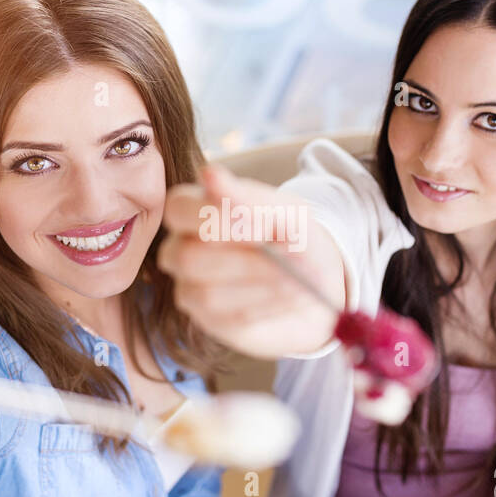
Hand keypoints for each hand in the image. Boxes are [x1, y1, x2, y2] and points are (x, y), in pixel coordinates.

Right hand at [157, 164, 340, 357]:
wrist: (317, 281)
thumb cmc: (293, 236)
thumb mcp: (285, 212)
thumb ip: (247, 198)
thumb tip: (209, 175)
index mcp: (195, 210)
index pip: (178, 209)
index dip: (213, 219)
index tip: (260, 226)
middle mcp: (182, 248)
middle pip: (188, 257)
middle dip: (246, 261)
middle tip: (290, 258)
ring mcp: (191, 288)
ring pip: (208, 293)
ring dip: (261, 286)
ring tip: (297, 280)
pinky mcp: (209, 321)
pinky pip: (229, 318)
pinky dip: (266, 307)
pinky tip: (289, 298)